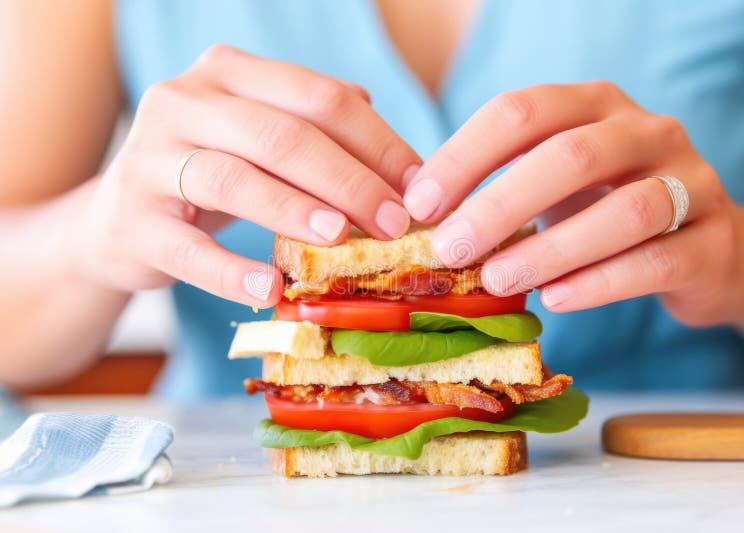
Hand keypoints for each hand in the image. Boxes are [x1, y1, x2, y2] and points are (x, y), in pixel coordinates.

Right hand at [69, 45, 419, 307]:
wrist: (119, 220)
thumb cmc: (211, 175)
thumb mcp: (261, 140)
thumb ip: (324, 134)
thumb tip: (407, 162)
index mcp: (228, 74)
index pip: (319, 98)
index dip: (377, 143)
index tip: (418, 188)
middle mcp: (184, 102)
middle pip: (281, 135)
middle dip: (348, 180)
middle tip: (394, 222)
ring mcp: (150, 159)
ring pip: (234, 179)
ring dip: (295, 211)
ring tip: (341, 240)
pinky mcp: (133, 222)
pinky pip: (187, 249)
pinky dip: (231, 271)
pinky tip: (271, 288)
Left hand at [403, 81, 743, 326]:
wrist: (705, 249)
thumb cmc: (604, 213)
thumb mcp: (553, 187)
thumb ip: (499, 191)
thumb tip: (419, 220)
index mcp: (595, 106)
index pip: (522, 112)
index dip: (465, 155)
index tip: (420, 204)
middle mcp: (647, 131)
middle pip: (569, 155)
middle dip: (499, 204)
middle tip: (451, 249)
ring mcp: (691, 182)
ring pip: (623, 210)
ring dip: (549, 250)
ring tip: (497, 280)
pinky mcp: (713, 241)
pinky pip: (655, 260)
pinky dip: (599, 282)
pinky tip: (556, 300)